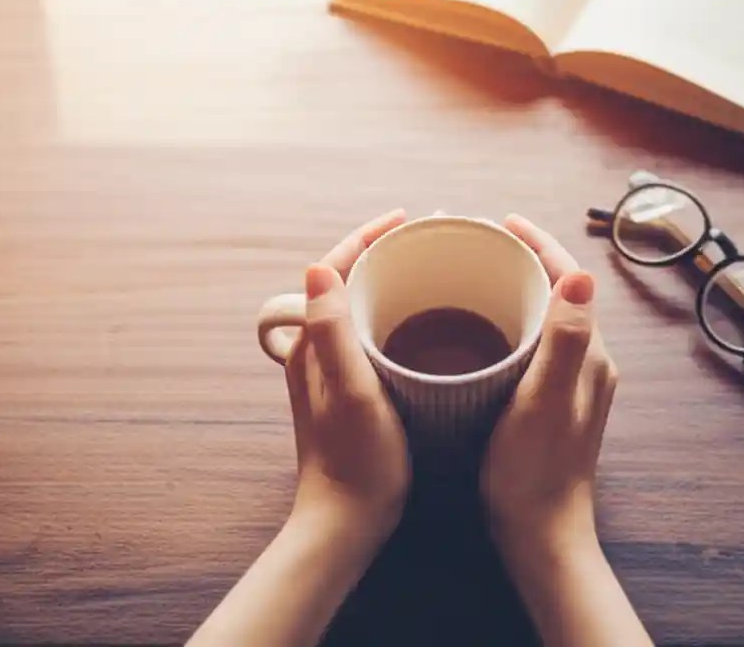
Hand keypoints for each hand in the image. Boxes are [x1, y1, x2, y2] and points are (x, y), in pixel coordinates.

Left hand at [283, 209, 410, 543]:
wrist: (346, 523)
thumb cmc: (356, 463)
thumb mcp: (352, 392)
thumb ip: (333, 330)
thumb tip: (319, 265)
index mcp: (315, 343)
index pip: (333, 268)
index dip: (366, 237)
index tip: (406, 220)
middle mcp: (317, 350)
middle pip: (344, 281)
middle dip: (380, 252)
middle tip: (426, 240)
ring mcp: (332, 371)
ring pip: (357, 307)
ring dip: (387, 281)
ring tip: (428, 269)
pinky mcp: (350, 391)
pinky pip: (370, 334)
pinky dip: (394, 315)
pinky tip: (425, 327)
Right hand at [482, 214, 617, 554]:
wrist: (541, 534)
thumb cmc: (534, 473)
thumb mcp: (543, 401)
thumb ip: (566, 340)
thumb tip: (582, 275)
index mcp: (590, 355)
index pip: (571, 280)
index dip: (540, 244)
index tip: (503, 223)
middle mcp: (588, 363)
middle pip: (561, 293)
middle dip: (527, 259)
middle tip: (483, 241)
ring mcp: (571, 383)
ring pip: (548, 317)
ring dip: (519, 288)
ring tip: (479, 272)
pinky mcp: (552, 401)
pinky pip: (535, 343)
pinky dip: (510, 322)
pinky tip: (479, 330)